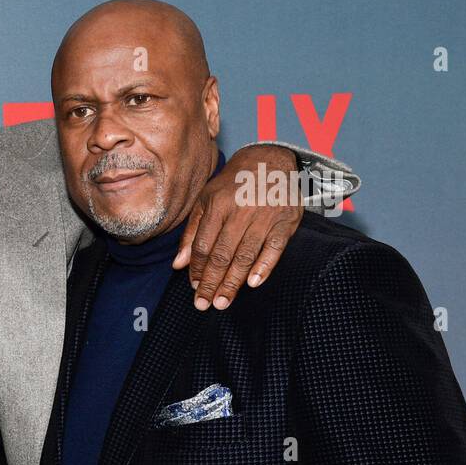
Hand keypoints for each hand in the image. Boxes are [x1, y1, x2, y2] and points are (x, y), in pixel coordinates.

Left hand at [173, 145, 300, 310]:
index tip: (193, 287)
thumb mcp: (205, 200)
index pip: (203, 245)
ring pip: (245, 255)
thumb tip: (178, 265)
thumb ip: (192, 232)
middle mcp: (240, 211)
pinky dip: (264, 266)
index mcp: (217, 205)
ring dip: (233, 282)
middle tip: (204, 304)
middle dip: (211, 282)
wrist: (270, 160)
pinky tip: (253, 283)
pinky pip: (275, 248)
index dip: (196, 268)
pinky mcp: (286, 221)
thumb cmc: (232, 185)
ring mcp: (265, 216)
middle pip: (222, 254)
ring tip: (222, 302)